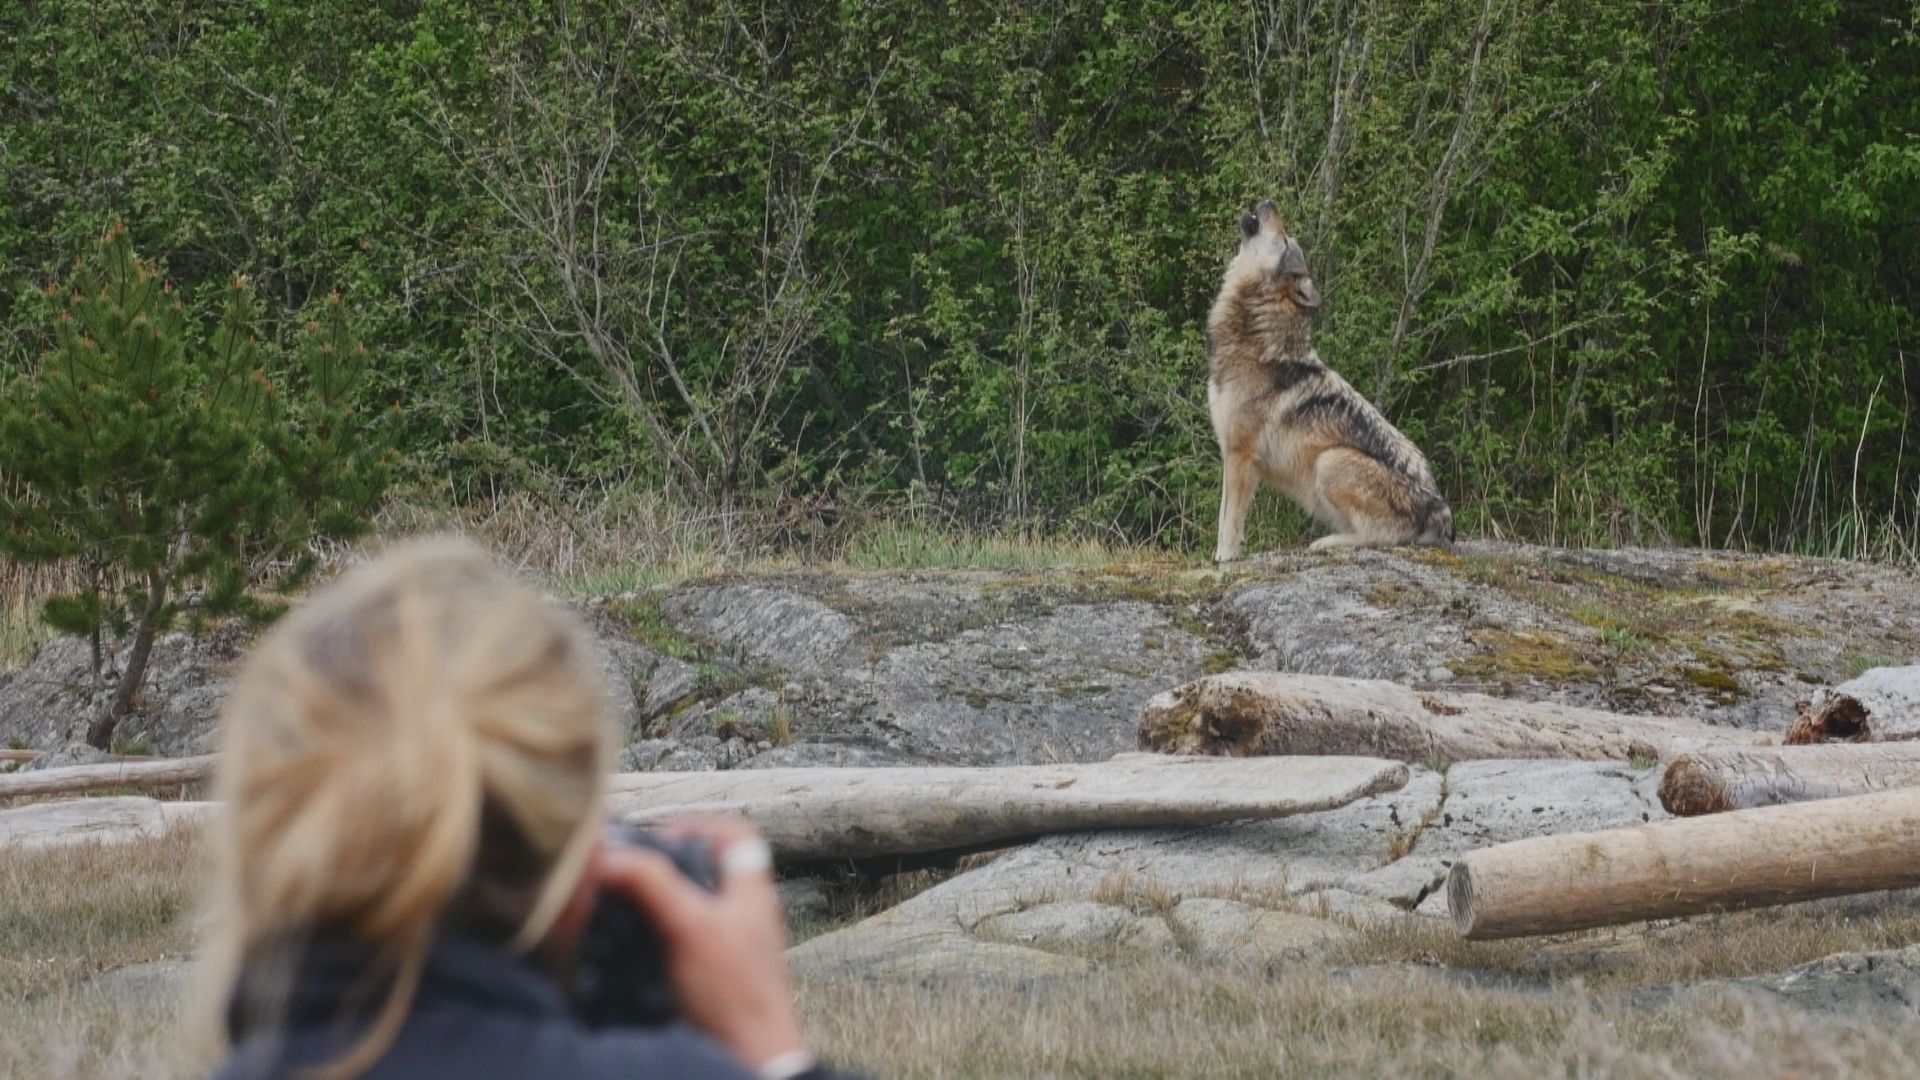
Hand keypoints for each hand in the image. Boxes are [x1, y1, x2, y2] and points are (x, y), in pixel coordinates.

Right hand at [598, 816, 808, 1071]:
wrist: (748, 1057)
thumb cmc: (735, 994)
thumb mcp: (690, 927)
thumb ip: (652, 885)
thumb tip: (610, 854)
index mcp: (751, 892)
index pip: (735, 834)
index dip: (697, 824)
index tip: (658, 833)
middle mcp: (742, 915)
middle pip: (705, 869)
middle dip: (665, 864)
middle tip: (629, 868)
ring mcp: (727, 947)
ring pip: (690, 907)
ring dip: (654, 902)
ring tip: (619, 904)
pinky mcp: (710, 978)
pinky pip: (678, 944)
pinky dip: (652, 939)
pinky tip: (626, 947)